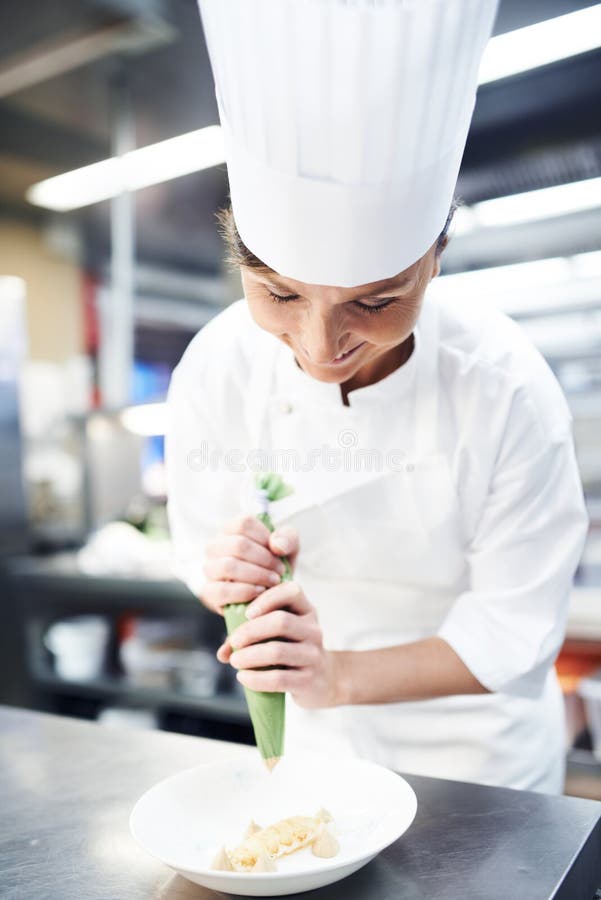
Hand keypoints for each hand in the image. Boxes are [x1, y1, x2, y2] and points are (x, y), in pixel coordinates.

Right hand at [201, 515, 299, 614]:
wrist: (268, 596)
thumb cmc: (274, 565)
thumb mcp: (288, 548)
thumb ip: (288, 539)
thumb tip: (276, 544)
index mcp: (231, 528)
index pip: (244, 523)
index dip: (265, 537)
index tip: (278, 551)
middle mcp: (215, 546)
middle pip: (238, 545)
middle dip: (265, 559)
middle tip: (281, 570)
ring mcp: (210, 568)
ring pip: (228, 566)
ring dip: (257, 575)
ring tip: (273, 582)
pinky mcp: (209, 592)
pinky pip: (222, 590)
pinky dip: (244, 591)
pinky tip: (259, 592)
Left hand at [216, 580, 339, 708]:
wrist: (322, 680)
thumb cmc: (291, 650)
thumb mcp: (279, 635)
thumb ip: (251, 635)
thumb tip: (222, 652)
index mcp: (306, 610)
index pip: (291, 591)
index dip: (267, 598)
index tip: (247, 613)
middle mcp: (313, 629)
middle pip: (280, 621)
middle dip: (250, 631)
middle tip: (234, 642)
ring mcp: (314, 655)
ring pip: (277, 651)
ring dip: (249, 656)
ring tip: (235, 661)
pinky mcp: (309, 680)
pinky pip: (279, 679)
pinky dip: (256, 678)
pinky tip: (243, 677)